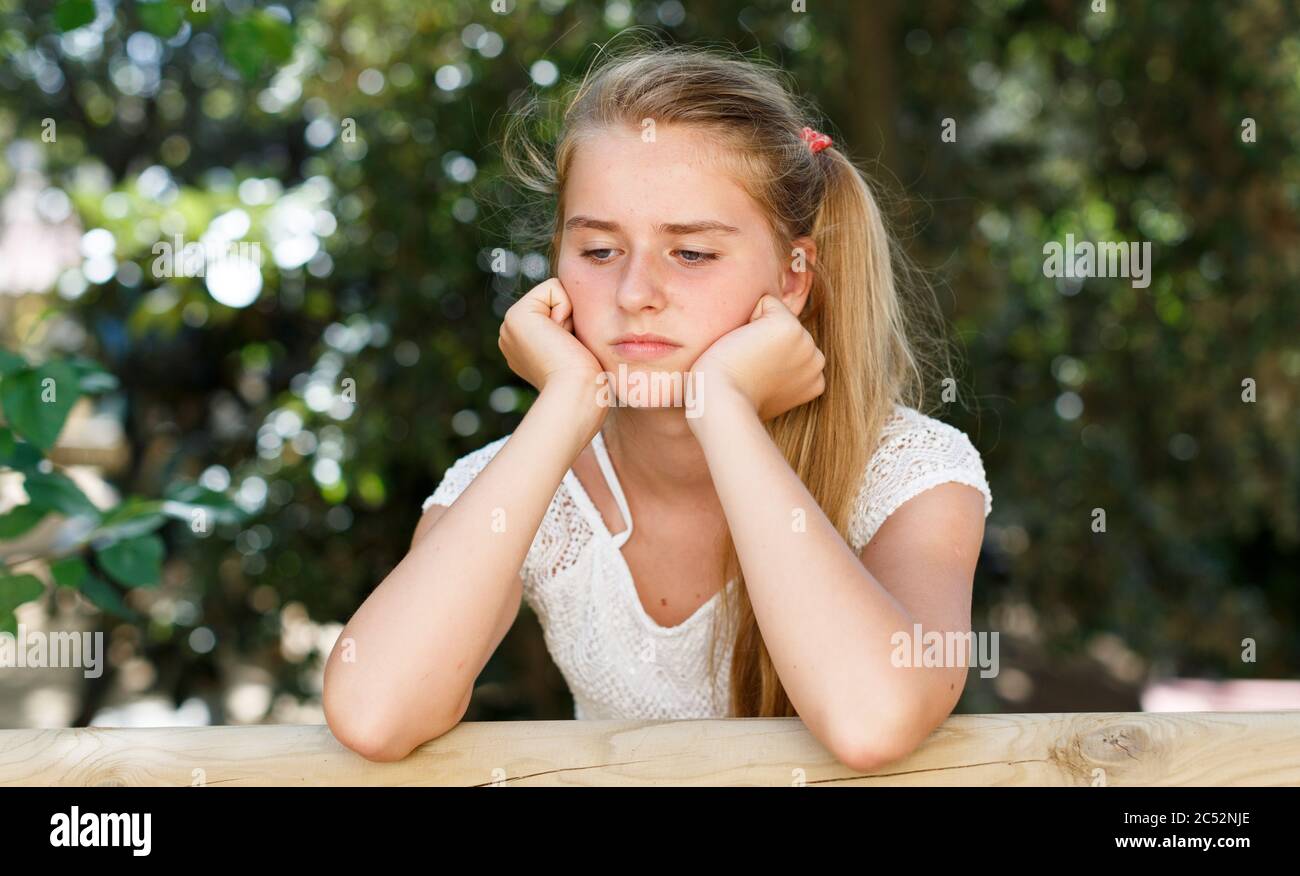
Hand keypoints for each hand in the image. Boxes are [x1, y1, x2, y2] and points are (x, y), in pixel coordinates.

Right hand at [499, 278, 604, 395]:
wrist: (577, 394)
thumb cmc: (587, 383)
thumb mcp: (577, 354)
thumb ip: (570, 335)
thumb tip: (576, 328)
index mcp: (524, 346)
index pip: (558, 311)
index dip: (574, 324)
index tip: (571, 352)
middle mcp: (512, 335)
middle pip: (557, 299)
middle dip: (571, 319)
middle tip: (568, 351)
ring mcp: (510, 326)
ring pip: (556, 292)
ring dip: (569, 317)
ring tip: (564, 347)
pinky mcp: (516, 316)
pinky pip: (554, 287)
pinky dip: (566, 309)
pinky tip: (560, 338)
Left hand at [688, 294, 825, 421]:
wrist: (722, 403)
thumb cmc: (731, 398)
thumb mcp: (765, 387)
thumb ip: (778, 370)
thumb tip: (767, 353)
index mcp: (815, 379)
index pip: (789, 347)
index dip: (764, 358)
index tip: (755, 380)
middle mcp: (816, 361)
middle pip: (784, 328)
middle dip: (763, 341)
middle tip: (749, 370)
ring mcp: (806, 343)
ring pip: (775, 314)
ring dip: (756, 330)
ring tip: (746, 360)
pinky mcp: (789, 327)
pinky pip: (766, 302)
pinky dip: (748, 317)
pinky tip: (743, 345)